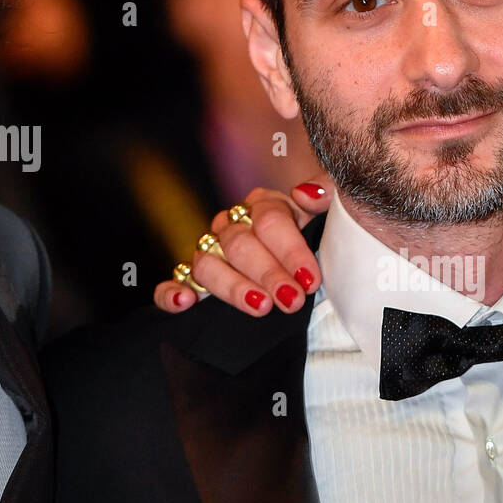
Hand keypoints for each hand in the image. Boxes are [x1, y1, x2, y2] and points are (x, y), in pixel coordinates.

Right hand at [154, 180, 331, 315]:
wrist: (307, 267)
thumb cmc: (319, 239)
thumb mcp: (330, 214)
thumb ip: (326, 196)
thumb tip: (305, 195)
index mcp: (264, 206)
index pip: (271, 221)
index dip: (290, 250)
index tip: (309, 278)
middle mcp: (233, 226)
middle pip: (240, 244)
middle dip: (268, 274)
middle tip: (291, 300)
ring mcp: (211, 252)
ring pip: (209, 265)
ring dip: (233, 287)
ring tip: (260, 307)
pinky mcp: (193, 280)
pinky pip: (174, 282)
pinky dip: (172, 293)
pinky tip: (184, 303)